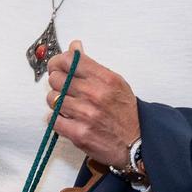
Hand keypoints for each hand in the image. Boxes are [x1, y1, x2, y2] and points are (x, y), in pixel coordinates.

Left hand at [44, 40, 139, 170]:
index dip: (58, 62)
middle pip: (56, 79)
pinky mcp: (79, 134)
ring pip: (52, 99)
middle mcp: (94, 95)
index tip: (57, 66)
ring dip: (57, 102)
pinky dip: (58, 119)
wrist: (138, 143)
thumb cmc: (126, 113)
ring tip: (70, 106)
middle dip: (57, 82)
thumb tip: (74, 47)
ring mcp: (86, 115)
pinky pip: (53, 120)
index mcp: (105, 79)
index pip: (69, 60)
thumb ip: (91, 66)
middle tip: (65, 88)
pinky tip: (68, 119)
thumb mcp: (115, 83)